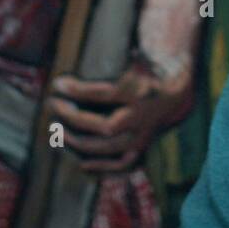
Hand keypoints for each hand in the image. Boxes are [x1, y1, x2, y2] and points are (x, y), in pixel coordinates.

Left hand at [45, 60, 189, 173]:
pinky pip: (118, 165)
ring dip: (78, 142)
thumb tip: (75, 72)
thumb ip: (108, 63)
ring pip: (108, 148)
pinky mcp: (141, 150)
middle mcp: (142, 117)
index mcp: (141, 92)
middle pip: (104, 126)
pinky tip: (79, 161)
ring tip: (57, 131)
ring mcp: (142, 137)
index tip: (58, 84)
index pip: (105, 94)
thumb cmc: (145, 74)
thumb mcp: (133, 61)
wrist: (175, 96)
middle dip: (74, 118)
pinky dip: (97, 166)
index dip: (78, 90)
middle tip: (53, 105)